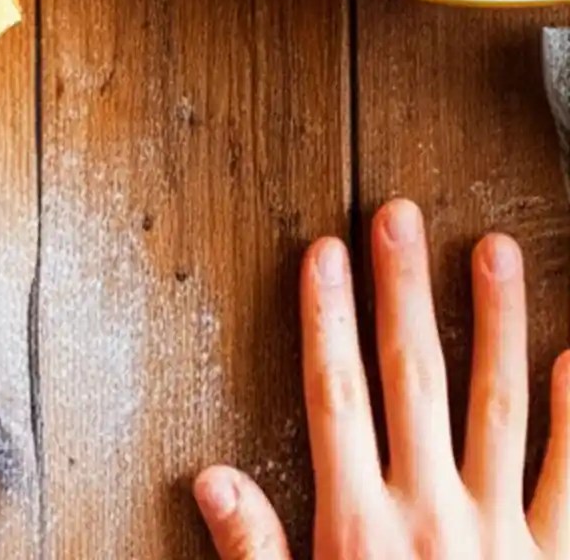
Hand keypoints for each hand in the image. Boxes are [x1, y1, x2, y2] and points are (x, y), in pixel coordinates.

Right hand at [194, 199, 569, 558]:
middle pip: (412, 379)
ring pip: (496, 407)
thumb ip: (254, 550)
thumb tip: (212, 482)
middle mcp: (428, 515)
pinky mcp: (553, 558)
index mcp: (358, 526)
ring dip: (493, 323)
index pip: (335, 397)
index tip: (326, 259)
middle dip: (402, 291)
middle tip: (401, 222)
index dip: (327, 320)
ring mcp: (497, 533)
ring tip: (494, 252)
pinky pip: (568, 477)